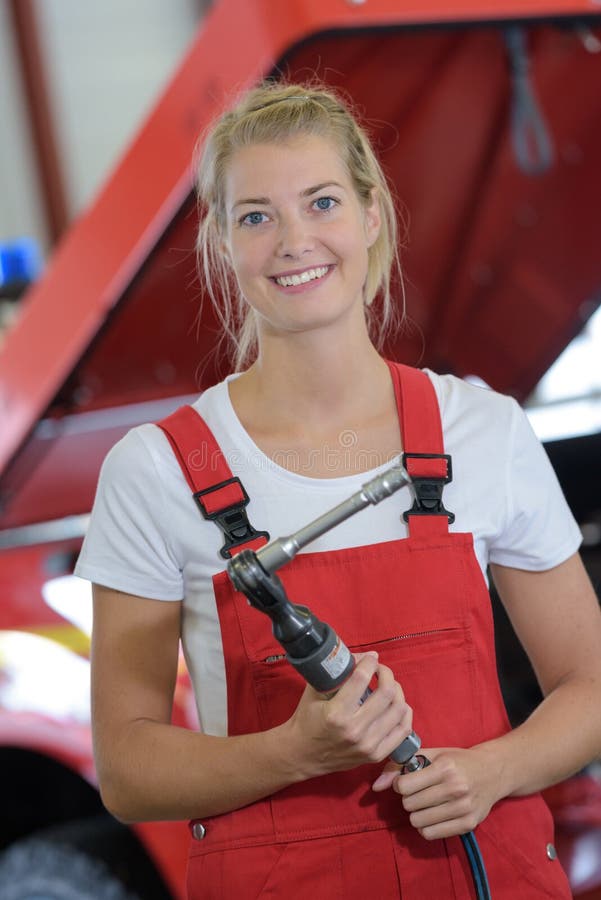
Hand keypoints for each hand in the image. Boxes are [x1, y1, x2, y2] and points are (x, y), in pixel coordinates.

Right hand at [287, 652, 412, 778]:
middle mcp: (355, 730)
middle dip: (386, 673)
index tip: (370, 658)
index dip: (370, 662)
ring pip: (398, 710)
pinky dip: (404, 713)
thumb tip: (364, 656)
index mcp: (336, 714)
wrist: (301, 756)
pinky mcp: (375, 755)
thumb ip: (337, 672)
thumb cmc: (306, 720)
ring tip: (388, 685)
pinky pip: (403, 730)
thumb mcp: (315, 692)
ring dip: (397, 691)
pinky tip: (398, 704)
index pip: (361, 679)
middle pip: (386, 693)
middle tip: (379, 670)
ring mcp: (368, 745)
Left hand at [372, 745, 501, 839]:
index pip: (404, 786)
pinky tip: (432, 816)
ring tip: (425, 804)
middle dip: (408, 799)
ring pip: (418, 822)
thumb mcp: (432, 754)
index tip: (407, 782)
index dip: (400, 784)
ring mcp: (463, 808)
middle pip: (409, 805)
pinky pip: (430, 834)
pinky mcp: (468, 825)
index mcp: (445, 767)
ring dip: (416, 814)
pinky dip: (426, 827)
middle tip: (418, 793)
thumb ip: (400, 765)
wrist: (493, 772)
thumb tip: (375, 786)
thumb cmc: (457, 761)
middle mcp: (456, 788)